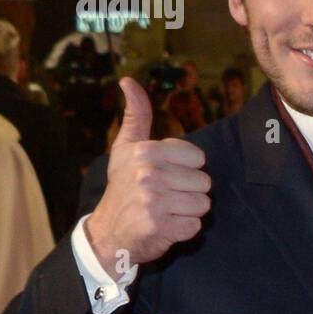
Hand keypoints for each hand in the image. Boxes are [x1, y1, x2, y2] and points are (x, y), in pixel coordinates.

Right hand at [83, 77, 211, 279]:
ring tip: (166, 210)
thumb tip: (128, 80)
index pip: (198, 157)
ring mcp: (154, 201)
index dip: (186, 169)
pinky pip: (196, 225)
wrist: (108, 233)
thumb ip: (136, 115)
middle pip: (204, 181)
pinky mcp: (161, 227)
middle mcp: (148, 174)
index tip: (164, 175)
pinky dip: (184, 229)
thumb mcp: (126, 147)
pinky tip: (165, 226)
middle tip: (164, 196)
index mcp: (144, 151)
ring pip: (203, 203)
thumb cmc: (123, 187)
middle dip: (189, 191)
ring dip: (188, 211)